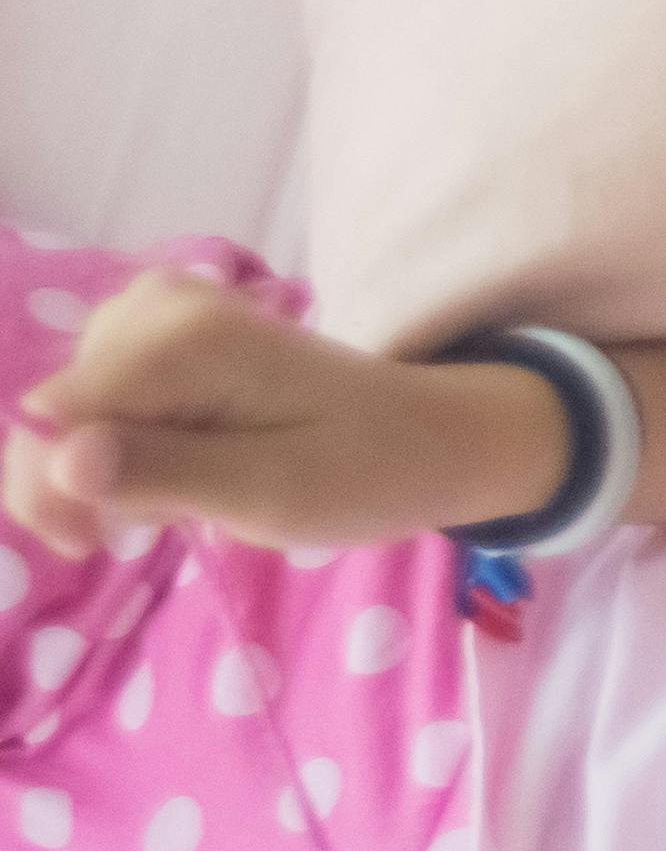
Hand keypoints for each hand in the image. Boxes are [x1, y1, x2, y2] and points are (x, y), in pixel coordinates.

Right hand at [4, 275, 545, 559]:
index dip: (52, 492)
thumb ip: (158, 474)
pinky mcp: (167, 333)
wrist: (432, 434)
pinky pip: (99, 401)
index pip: (48, 419)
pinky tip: (180, 469)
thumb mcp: (267, 494)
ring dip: (106, 473)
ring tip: (189, 494)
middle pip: (50, 414)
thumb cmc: (364, 470)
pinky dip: (126, 451)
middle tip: (165, 524)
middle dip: (80, 485)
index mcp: (183, 339)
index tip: (98, 544)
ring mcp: (161, 312)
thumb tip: (59, 460)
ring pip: (67, 413)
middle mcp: (159, 305)